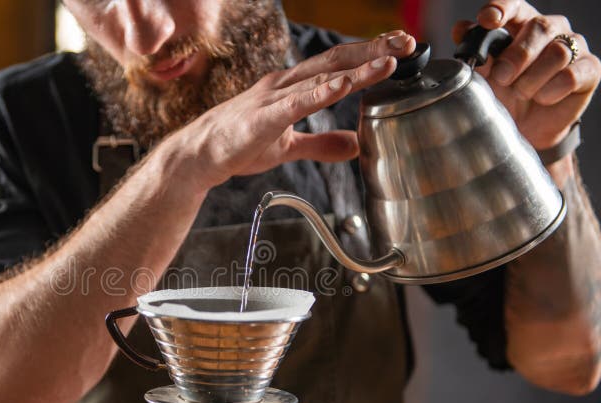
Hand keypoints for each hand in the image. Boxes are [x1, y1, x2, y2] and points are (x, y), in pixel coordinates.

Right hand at [168, 31, 416, 191]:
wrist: (198, 157)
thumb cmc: (237, 145)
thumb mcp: (288, 146)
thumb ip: (322, 144)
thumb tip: (355, 146)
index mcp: (290, 87)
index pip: (336, 65)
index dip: (369, 55)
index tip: (400, 49)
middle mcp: (284, 84)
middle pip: (335, 61)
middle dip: (373, 50)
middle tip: (407, 43)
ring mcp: (272, 98)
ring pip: (320, 77)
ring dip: (357, 68)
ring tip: (388, 60)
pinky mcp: (262, 119)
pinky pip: (296, 103)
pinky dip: (322, 93)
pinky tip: (344, 86)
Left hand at [453, 1, 600, 149]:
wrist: (525, 128)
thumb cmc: (505, 95)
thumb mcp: (484, 75)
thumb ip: (475, 51)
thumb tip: (461, 29)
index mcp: (521, 24)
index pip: (515, 4)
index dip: (502, 8)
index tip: (487, 21)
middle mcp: (551, 29)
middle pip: (540, 27)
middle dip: (516, 56)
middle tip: (502, 77)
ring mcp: (573, 47)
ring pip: (557, 52)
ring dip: (532, 79)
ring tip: (521, 92)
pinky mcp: (589, 69)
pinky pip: (572, 76)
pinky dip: (550, 92)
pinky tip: (542, 98)